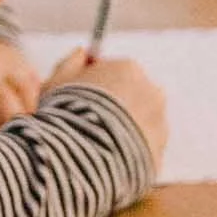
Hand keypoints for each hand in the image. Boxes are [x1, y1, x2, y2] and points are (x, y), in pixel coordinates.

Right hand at [44, 49, 168, 172]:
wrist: (77, 160)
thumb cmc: (62, 116)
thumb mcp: (56, 82)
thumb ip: (70, 63)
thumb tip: (82, 51)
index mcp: (128, 70)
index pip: (117, 73)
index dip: (98, 89)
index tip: (83, 103)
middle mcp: (151, 93)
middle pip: (134, 98)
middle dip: (116, 111)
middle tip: (88, 128)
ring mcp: (159, 126)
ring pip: (140, 127)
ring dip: (124, 135)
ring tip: (96, 150)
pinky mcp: (158, 156)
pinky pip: (142, 154)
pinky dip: (128, 159)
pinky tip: (106, 165)